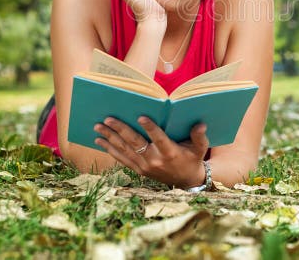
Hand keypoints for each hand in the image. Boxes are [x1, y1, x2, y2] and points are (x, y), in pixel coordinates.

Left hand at [93, 116, 208, 188]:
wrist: (186, 181)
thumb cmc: (192, 159)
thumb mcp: (200, 149)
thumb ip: (199, 136)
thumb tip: (200, 124)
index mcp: (170, 152)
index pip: (159, 138)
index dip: (151, 128)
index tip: (141, 117)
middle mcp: (155, 160)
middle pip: (135, 143)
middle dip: (120, 130)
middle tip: (108, 119)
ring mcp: (145, 166)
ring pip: (125, 150)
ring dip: (110, 138)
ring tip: (98, 127)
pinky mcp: (139, 170)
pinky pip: (122, 159)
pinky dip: (110, 149)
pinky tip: (100, 141)